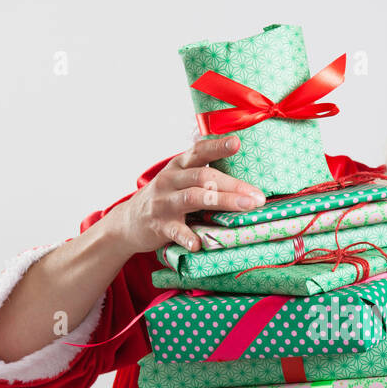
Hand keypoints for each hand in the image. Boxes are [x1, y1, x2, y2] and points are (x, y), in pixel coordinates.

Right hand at [110, 134, 265, 256]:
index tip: (237, 143)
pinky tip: (200, 244)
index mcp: (178, 166)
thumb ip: (203, 174)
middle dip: (233, 185)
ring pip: (194, 198)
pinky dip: (188, 237)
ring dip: (222, 202)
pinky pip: (175, 231)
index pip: (199, 152)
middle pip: (203, 177)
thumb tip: (242, 174)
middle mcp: (170, 180)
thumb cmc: (165, 198)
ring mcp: (164, 203)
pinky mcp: (159, 226)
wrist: (128, 221)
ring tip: (245, 208)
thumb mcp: (178, 179)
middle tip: (258, 196)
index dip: (217, 146)